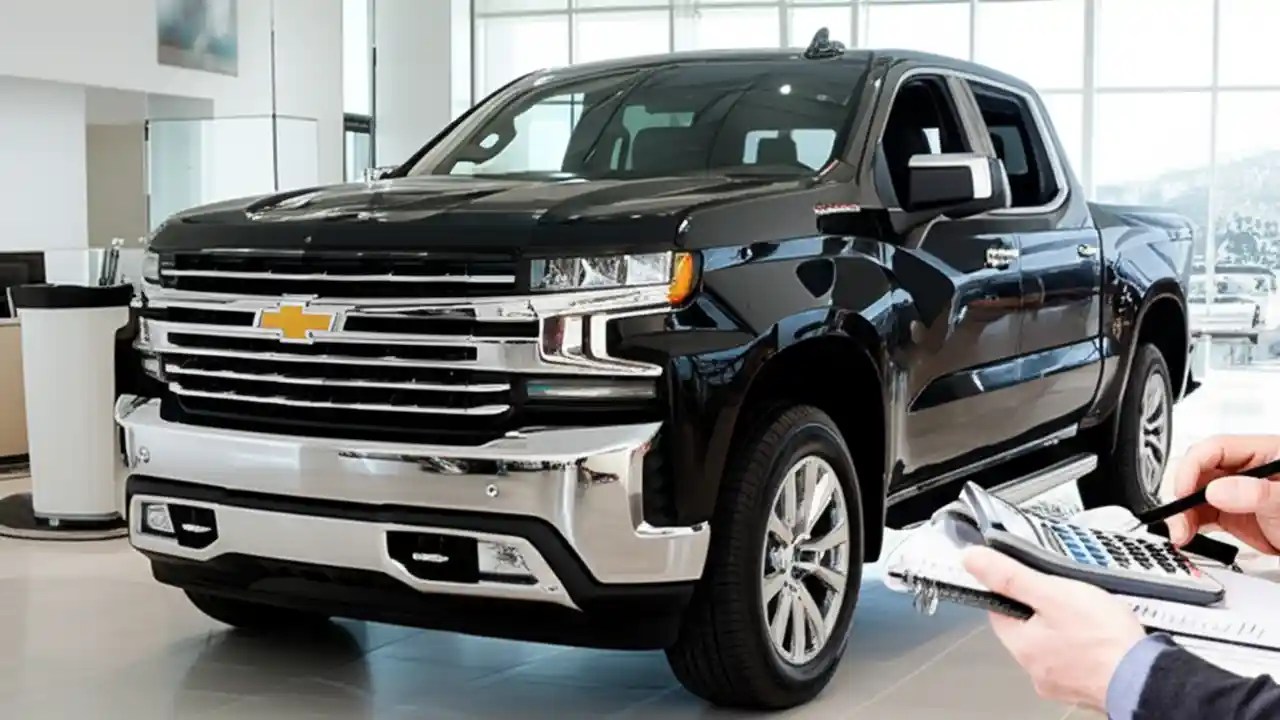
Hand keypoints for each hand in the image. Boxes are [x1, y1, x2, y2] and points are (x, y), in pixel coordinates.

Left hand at [962, 547, 1145, 711]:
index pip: (999, 610)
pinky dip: (1087, 646)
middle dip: (1045, 608)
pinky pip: (1078, 658)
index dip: (1013, 588)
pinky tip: (1102, 636)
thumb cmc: (1105, 640)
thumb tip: (973, 560)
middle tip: (1069, 596)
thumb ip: (1010, 576)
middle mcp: (1036, 669)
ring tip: (1090, 614)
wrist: (1148, 678)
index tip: (1029, 579)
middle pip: (1027, 627)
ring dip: (1068, 627)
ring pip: (1054, 643)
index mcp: (1022, 646)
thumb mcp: (1052, 593)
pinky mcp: (1087, 685)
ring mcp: (1062, 681)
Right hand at [1163, 434, 1279, 553]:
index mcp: (1262, 453)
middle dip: (1180, 494)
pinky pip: (1202, 516)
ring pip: (1194, 496)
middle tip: (1177, 518)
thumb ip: (1258, 494)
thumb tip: (1217, 489)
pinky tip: (1186, 535)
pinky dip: (1189, 526)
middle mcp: (1246, 471)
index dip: (1192, 467)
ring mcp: (1238, 494)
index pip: (1214, 449)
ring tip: (1180, 533)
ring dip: (1181, 514)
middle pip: (1198, 472)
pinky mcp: (1234, 516)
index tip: (1183, 491)